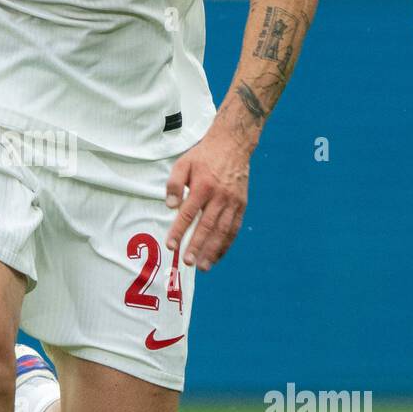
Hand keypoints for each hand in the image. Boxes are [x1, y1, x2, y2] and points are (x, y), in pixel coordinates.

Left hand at [165, 126, 250, 270]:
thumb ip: (174, 185)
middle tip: (188, 261)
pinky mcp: (242, 205)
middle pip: (207, 225)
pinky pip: (234, 228)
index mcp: (203, 185)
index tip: (170, 245)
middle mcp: (220, 196)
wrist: (232, 145)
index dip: (179, 230)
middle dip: (197, 245)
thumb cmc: (204, 156)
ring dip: (213, 250)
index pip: (188, 213)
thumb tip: (170, 206)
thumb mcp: (183, 163)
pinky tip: (217, 256)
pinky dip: (226, 244)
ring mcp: (233, 202)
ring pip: (223, 230)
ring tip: (203, 266)